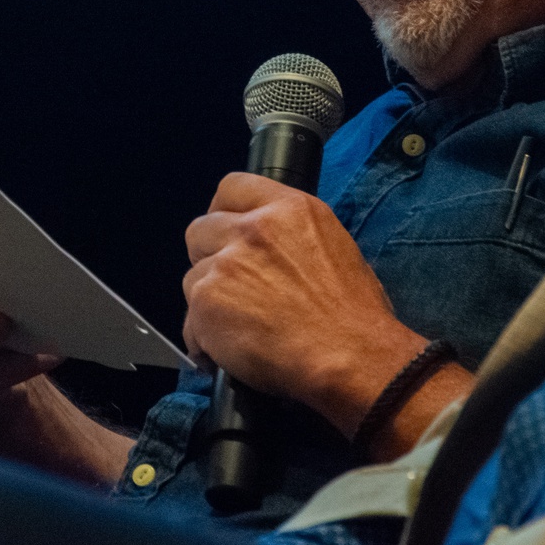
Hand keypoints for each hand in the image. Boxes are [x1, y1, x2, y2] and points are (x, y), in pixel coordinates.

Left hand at [181, 172, 430, 438]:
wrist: (351, 356)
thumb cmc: (354, 316)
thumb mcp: (334, 247)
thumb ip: (291, 234)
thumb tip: (269, 248)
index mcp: (289, 209)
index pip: (232, 187)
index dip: (224, 212)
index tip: (225, 232)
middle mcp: (253, 229)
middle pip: (200, 230)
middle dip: (210, 257)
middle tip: (233, 287)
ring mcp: (225, 264)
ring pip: (193, 279)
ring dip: (210, 302)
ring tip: (242, 328)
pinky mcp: (207, 302)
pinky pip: (190, 322)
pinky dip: (205, 340)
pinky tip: (232, 353)